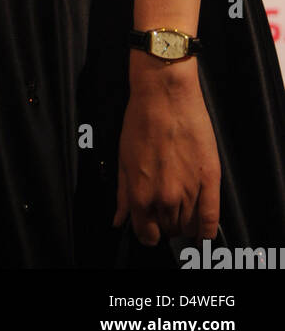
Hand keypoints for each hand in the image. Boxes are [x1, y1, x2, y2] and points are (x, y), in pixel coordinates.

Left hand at [113, 56, 219, 244]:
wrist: (165, 96)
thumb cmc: (140, 122)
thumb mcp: (123, 159)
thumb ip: (123, 194)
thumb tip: (120, 220)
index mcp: (140, 194)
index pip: (147, 234)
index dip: (148, 233)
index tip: (151, 227)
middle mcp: (165, 198)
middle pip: (169, 230)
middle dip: (165, 224)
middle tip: (165, 210)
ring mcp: (189, 191)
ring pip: (188, 226)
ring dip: (184, 223)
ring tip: (181, 209)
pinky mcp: (209, 180)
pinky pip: (210, 218)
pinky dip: (207, 230)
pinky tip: (204, 232)